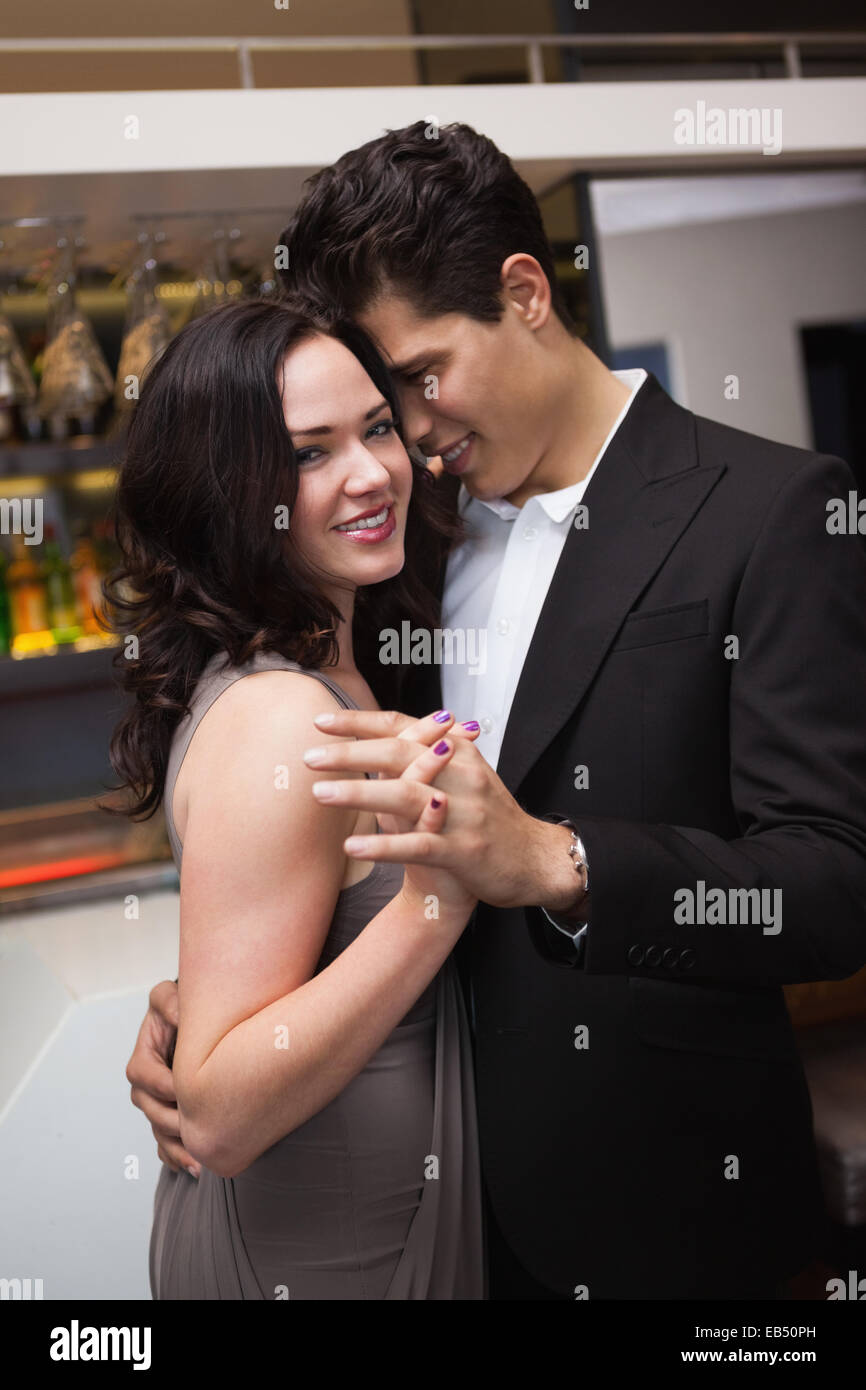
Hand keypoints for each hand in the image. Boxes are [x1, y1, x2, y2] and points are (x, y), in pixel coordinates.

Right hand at [126, 979, 200, 1177]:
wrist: (195, 1023)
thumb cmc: (181, 1007)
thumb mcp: (169, 996)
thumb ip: (170, 1002)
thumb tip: (178, 1014)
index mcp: (142, 1058)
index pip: (143, 1076)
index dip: (163, 1085)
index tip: (186, 1091)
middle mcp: (146, 1086)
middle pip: (151, 1110)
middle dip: (171, 1123)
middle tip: (197, 1131)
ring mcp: (156, 1105)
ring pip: (159, 1132)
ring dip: (177, 1149)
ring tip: (199, 1163)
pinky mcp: (169, 1118)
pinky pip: (166, 1145)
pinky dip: (177, 1158)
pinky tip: (193, 1169)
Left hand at [305, 709, 584, 912]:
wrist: (535, 860)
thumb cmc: (490, 818)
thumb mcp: (464, 776)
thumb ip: (426, 756)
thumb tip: (379, 738)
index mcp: (457, 751)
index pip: (401, 727)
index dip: (360, 722)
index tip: (320, 721)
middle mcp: (460, 775)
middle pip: (397, 754)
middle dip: (349, 754)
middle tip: (308, 757)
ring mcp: (463, 813)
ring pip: (404, 795)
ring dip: (358, 793)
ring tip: (318, 794)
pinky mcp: (464, 850)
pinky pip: (418, 844)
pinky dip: (383, 845)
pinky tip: (351, 847)